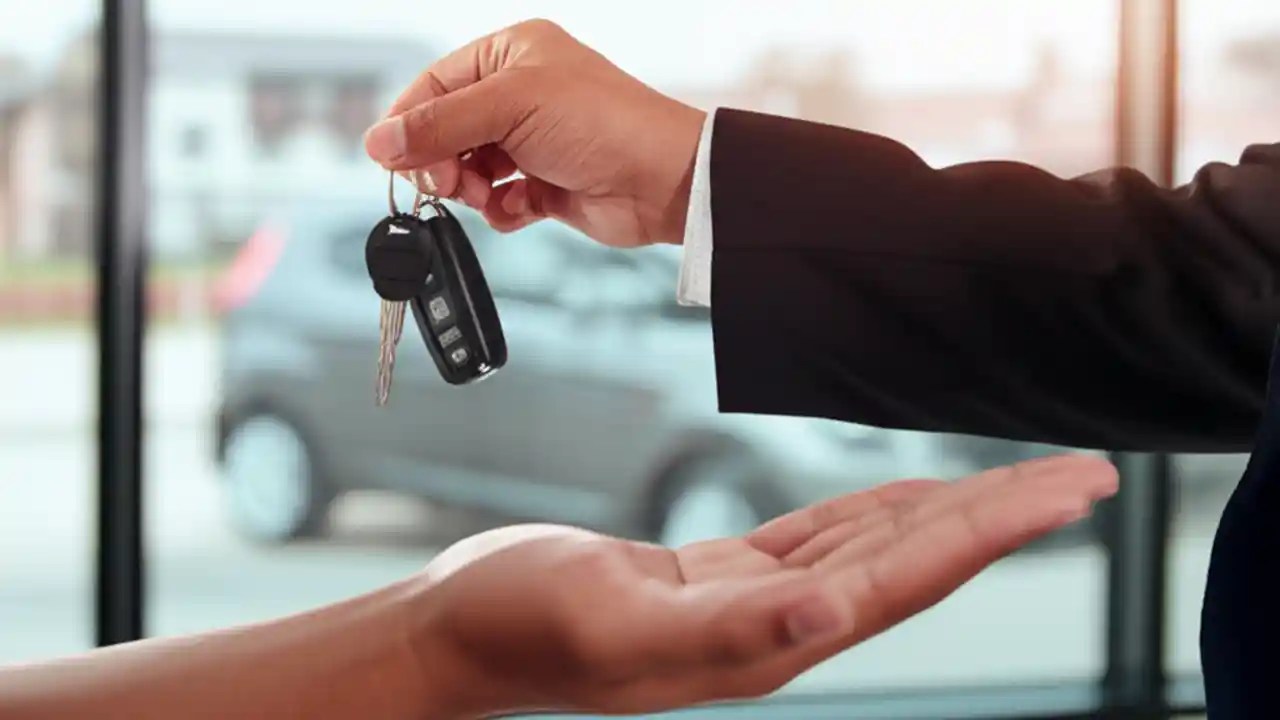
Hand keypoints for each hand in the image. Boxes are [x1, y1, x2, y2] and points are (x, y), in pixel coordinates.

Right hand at [363, 19, 703, 247]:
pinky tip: (522, 206)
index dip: (409, 123)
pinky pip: (500, 200)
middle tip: (446, 182)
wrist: (664, 180)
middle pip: (447, 131)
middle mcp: (521, 94)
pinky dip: (502, 209)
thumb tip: (379, 140)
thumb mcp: (510, 108)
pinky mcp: (547, 184)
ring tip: (486, 195)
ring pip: (469, 169)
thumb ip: (440, 124)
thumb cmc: (605, 123)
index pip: (435, 85)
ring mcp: (534, 140)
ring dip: (470, 188)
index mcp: (510, 54)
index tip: (391, 159)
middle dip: (441, 161)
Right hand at [409, 454, 1117, 718]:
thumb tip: (822, 618)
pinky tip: (903, 497)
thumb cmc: (520, 626)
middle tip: (1082, 473)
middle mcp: (780, 628)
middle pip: (917, 563)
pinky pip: (821, 538)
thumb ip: (723, 630)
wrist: (465, 628)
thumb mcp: (613, 624)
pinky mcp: (723, 578)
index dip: (994, 532)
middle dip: (1002, 516)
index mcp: (770, 641)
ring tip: (1019, 484)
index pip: (910, 577)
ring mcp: (755, 605)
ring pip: (878, 548)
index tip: (1069, 491)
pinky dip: (875, 511)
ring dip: (952, 512)